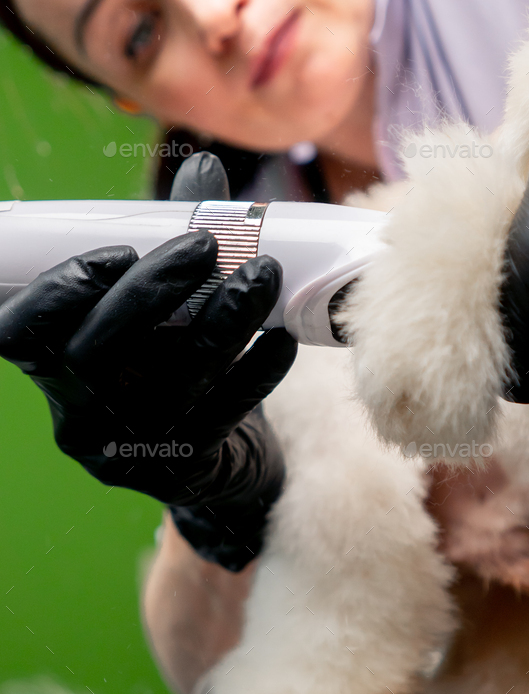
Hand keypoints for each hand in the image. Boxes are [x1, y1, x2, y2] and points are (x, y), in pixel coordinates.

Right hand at [0, 153, 296, 570]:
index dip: (57, 294)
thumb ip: (169, 245)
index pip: (21, 336)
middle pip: (94, 356)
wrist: (216, 463)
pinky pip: (221, 418)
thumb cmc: (175, 372)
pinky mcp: (181, 472)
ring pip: (170, 385)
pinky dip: (255, 374)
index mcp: (57, 372)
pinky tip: (283, 339)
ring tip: (263, 277)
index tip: (116, 252)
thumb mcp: (162, 317)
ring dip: (222, 323)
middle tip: (208, 246)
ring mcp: (129, 453)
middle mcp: (80, 417)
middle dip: (151, 293)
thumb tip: (203, 167)